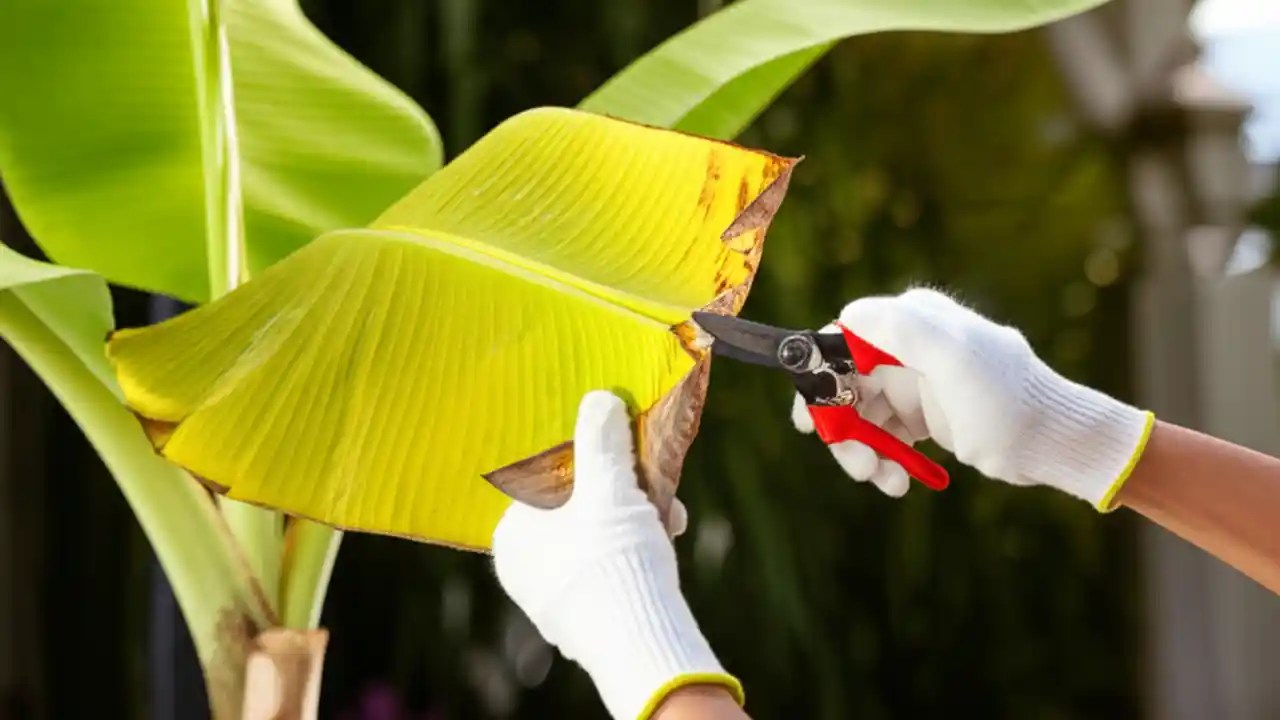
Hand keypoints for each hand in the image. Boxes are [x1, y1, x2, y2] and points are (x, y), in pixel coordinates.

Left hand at [491, 390, 743, 719]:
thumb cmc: (614, 560)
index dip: (589, 456)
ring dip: (636, 516)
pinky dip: (634, 547)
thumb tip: (598, 399)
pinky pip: (607, 563)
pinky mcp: (582, 613)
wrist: (642, 644)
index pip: (546, 476)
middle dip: (624, 490)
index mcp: (511, 533)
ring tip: (668, 517)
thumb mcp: (610, 487)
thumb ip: (601, 439)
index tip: (622, 448)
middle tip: (655, 484)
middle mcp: (523, 565)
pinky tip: (664, 542)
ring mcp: (551, 592)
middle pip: (578, 504)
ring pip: (598, 533)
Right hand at [794, 287, 1153, 509]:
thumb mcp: (954, 358)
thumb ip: (902, 329)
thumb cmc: (1005, 402)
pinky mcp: (920, 413)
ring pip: (857, 415)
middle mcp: (905, 345)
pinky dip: (882, 459)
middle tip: (859, 469)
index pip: (839, 339)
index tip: (810, 422)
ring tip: (889, 482)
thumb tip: (847, 315)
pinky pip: (879, 434)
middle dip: (843, 429)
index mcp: (910, 320)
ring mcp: (911, 380)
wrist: (1052, 442)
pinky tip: (901, 481)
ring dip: (863, 452)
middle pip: (842, 383)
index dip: (818, 378)